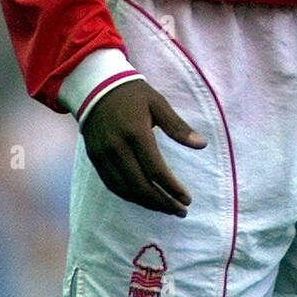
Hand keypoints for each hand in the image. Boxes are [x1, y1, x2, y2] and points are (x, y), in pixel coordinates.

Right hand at [81, 79, 205, 215]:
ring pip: (125, 189)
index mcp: (136, 133)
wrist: (95, 85)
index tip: (187, 199)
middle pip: (140, 186)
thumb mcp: (158, 103)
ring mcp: (103, 155)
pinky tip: (144, 199)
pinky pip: (112, 184)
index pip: (156, 170)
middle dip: (162, 202)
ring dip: (147, 203)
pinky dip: (129, 196)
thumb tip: (202, 145)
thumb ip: (178, 127)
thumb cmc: (132, 93)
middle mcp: (117, 148)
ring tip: (166, 208)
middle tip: (180, 210)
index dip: (172, 188)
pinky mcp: (95, 158)